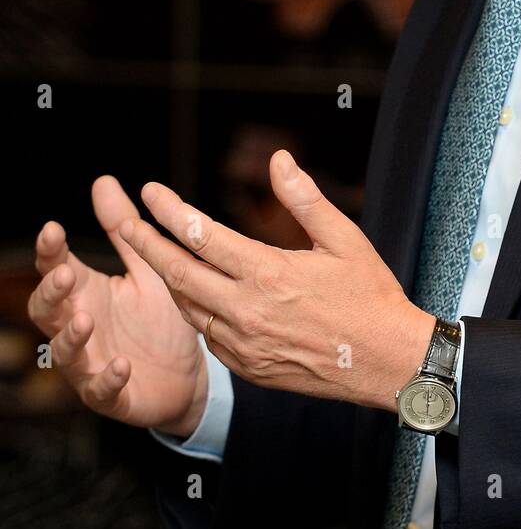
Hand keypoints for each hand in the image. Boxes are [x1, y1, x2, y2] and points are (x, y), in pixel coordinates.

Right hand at [27, 177, 207, 435]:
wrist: (190, 374)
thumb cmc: (159, 319)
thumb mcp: (145, 269)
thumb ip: (124, 230)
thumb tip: (103, 181)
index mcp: (86, 294)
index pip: (56, 269)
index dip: (50, 251)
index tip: (53, 229)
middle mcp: (81, 328)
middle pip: (48, 311)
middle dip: (52, 293)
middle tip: (66, 274)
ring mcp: (91, 364)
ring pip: (66, 354)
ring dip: (72, 337)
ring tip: (84, 318)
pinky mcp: (113, 396)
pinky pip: (101, 391)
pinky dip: (107, 379)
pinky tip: (119, 365)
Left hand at [119, 150, 435, 411]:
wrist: (388, 362)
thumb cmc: (370, 296)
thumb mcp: (344, 238)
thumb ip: (304, 199)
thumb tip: (279, 160)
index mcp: (268, 274)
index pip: (201, 236)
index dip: (170, 211)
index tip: (151, 192)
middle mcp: (247, 311)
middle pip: (178, 273)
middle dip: (145, 244)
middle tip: (124, 223)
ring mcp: (245, 345)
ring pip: (187, 307)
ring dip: (167, 280)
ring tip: (153, 255)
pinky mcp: (250, 369)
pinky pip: (208, 337)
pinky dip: (195, 312)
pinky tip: (196, 297)